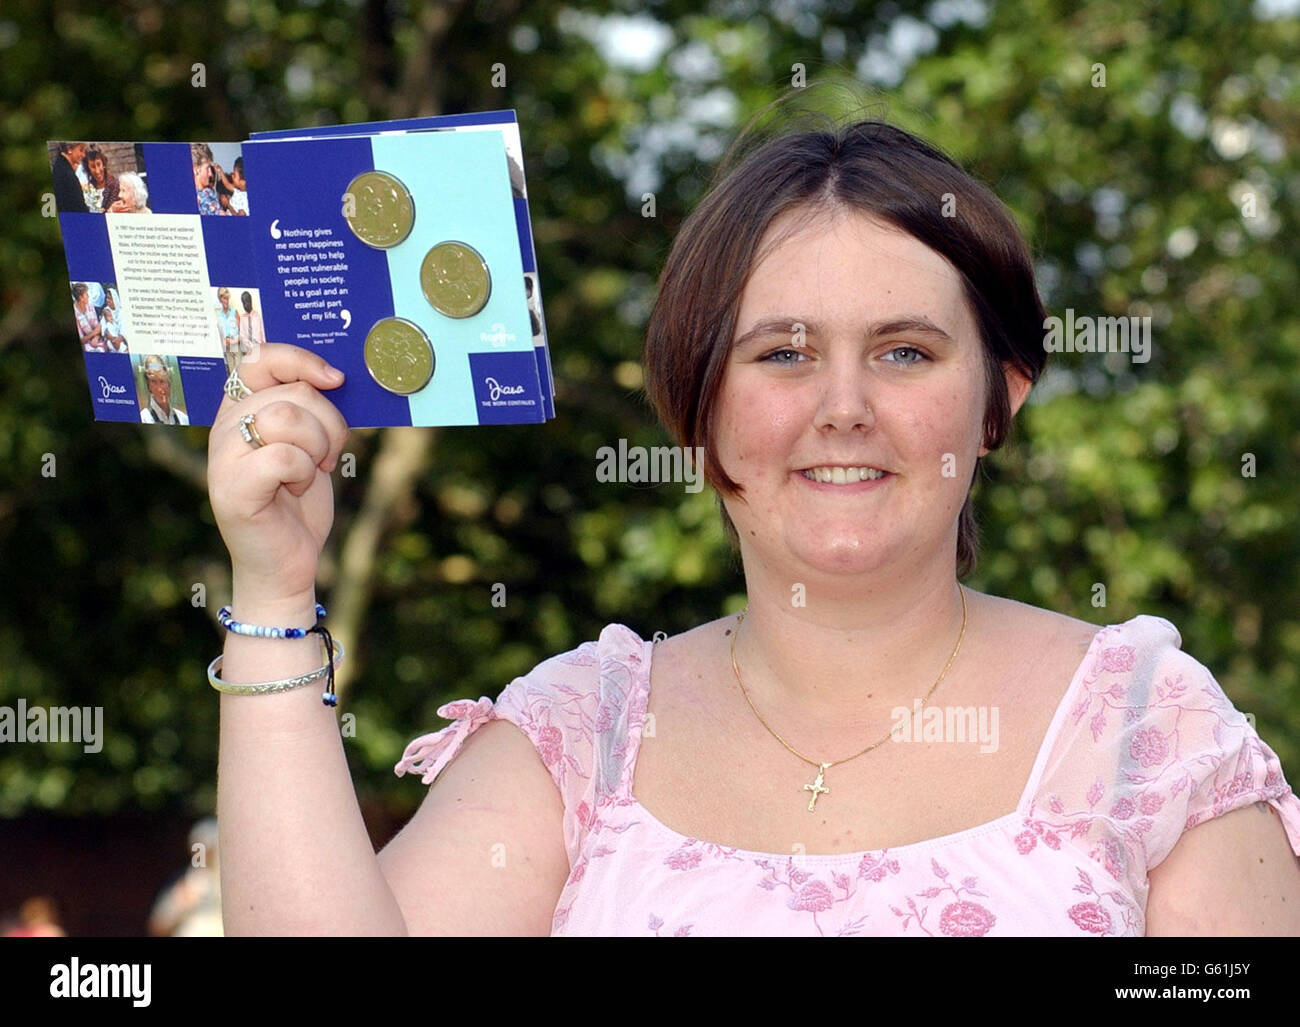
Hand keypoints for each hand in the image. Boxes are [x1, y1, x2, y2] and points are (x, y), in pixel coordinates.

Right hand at [207, 343, 348, 603]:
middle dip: (329, 424)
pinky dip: (305, 473)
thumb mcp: (309, 445)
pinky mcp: (233, 489)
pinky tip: (296, 490)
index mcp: (240, 409)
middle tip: (327, 456)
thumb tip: (334, 375)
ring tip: (312, 472)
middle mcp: (225, 427)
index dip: (300, 360)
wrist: (285, 562)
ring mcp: (224, 458)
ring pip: (289, 418)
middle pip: (293, 393)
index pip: (260, 358)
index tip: (335, 379)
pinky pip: (285, 457)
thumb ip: (309, 409)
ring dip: (318, 448)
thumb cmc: (298, 502)